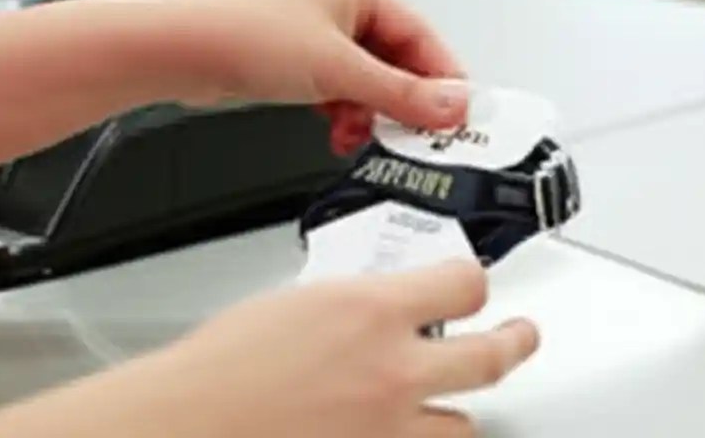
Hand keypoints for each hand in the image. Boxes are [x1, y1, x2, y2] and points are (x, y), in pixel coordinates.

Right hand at [126, 261, 536, 437]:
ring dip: (458, 415)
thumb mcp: (294, 304)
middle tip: (521, 335)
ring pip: (463, 428)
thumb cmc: (216, 370)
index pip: (464, 283)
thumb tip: (377, 312)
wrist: (183, 425)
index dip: (475, 281)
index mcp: (371, 312)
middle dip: (515, 342)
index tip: (475, 283)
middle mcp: (394, 373)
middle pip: (492, 357)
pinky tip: (403, 436)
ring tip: (455, 406)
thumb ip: (351, 307)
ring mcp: (388, 432)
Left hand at [200, 0, 468, 153]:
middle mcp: (335, 4)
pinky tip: (337, 132)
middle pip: (393, 60)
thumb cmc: (240, 36)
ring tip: (362, 135)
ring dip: (367, 112)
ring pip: (363, 79)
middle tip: (414, 136)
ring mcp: (311, 32)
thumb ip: (400, 93)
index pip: (420, 35)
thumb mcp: (337, 71)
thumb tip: (452, 104)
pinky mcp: (290, 60)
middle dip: (398, 102)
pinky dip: (341, 112)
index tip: (457, 115)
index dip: (441, 79)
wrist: (176, 52)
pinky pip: (335, 88)